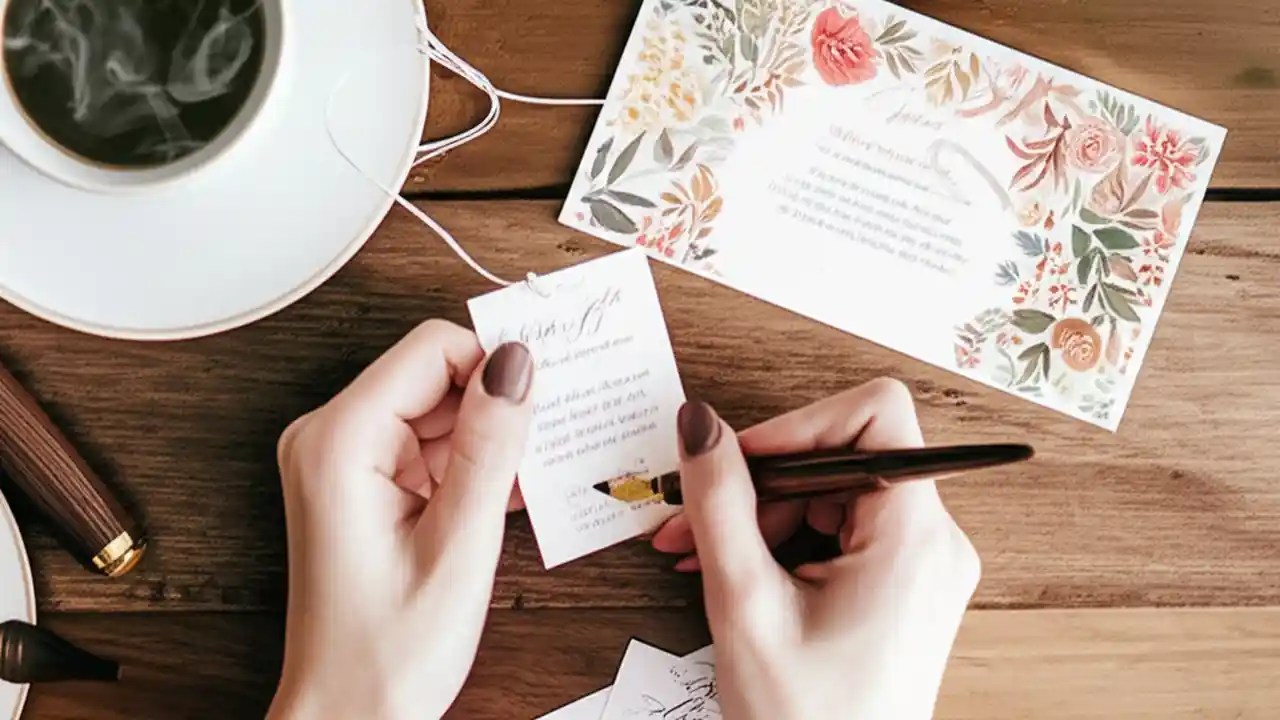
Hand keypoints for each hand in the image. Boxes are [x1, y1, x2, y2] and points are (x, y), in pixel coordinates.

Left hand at [268, 320, 534, 719]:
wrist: (349, 715)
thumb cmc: (388, 652)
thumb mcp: (459, 545)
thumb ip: (490, 446)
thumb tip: (517, 362)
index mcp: (339, 442)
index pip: (432, 349)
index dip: (495, 365)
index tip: (546, 398)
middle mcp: (329, 438)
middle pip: (433, 374)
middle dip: (495, 403)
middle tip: (545, 446)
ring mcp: (341, 459)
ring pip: (436, 407)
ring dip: (487, 436)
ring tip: (525, 484)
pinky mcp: (360, 481)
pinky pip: (426, 444)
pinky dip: (469, 461)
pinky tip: (503, 497)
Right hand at [653, 379, 979, 719]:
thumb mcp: (745, 603)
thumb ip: (720, 502)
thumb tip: (701, 423)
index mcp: (915, 539)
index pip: (876, 415)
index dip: (798, 424)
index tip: (738, 460)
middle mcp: (933, 543)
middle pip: (843, 456)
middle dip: (761, 483)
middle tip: (693, 519)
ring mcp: (921, 566)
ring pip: (834, 494)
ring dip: (762, 514)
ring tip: (703, 556)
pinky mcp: (902, 586)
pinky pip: (841, 531)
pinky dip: (784, 540)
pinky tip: (737, 570)